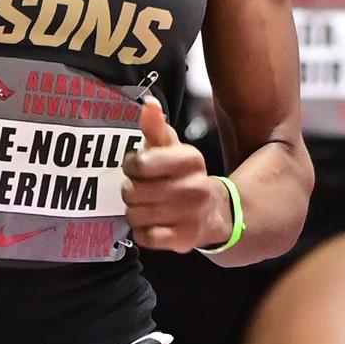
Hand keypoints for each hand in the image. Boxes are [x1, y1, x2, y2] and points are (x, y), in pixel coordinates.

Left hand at [122, 97, 229, 251]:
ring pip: (135, 214)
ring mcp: (191, 215)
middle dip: (130, 190)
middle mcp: (195, 187)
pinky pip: (145, 237)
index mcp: (191, 159)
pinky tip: (151, 223)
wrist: (214, 212)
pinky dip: (141, 231)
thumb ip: (156, 126)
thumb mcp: (171, 148)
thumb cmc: (182, 174)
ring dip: (134, 211)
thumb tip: (149, 103)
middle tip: (139, 189)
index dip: (131, 165)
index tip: (137, 167)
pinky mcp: (184, 240)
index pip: (141, 163)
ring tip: (145, 205)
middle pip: (132, 191)